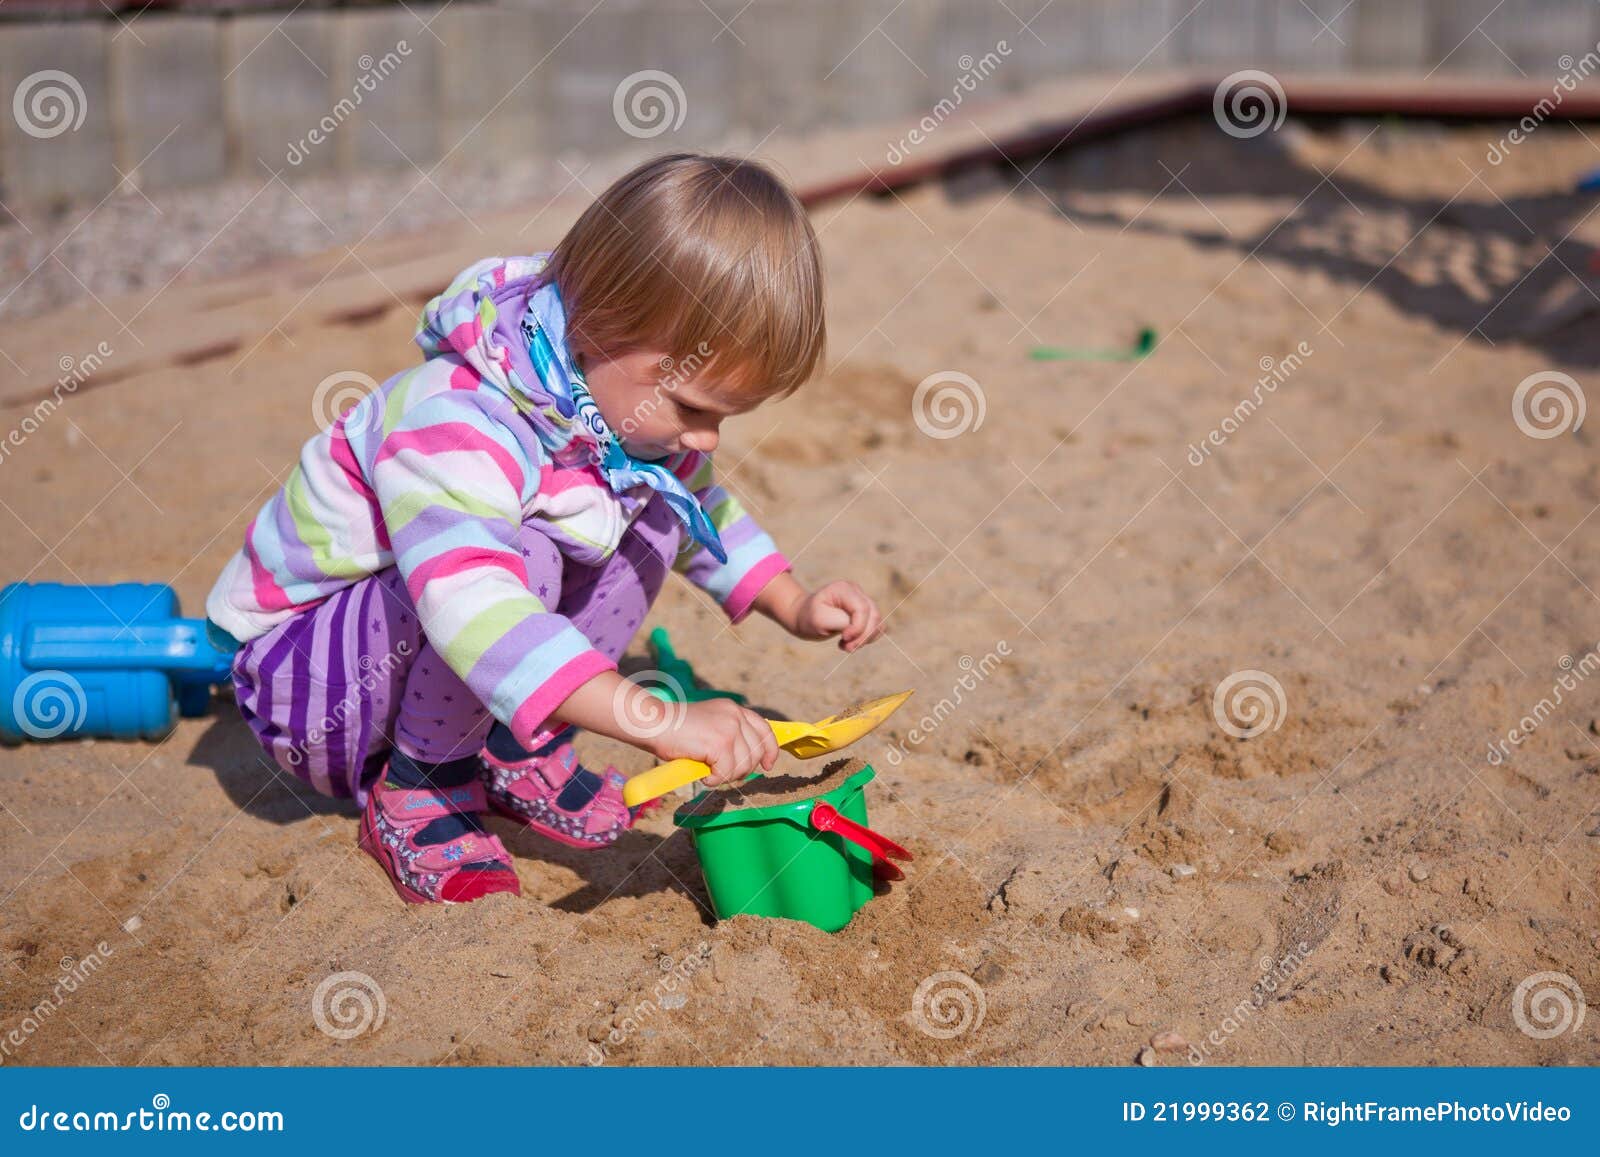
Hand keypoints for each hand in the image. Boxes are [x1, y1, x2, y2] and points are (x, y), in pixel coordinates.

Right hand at [648, 698, 778, 786]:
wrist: (654, 723)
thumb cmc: (674, 729)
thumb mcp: (709, 725)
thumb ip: (727, 735)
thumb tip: (744, 761)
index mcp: (733, 709)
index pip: (764, 729)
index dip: (770, 750)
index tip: (768, 765)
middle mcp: (735, 716)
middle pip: (757, 752)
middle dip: (743, 770)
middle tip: (723, 774)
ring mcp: (730, 729)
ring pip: (743, 766)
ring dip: (726, 776)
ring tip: (708, 773)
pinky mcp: (720, 744)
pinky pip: (726, 773)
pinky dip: (714, 780)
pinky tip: (702, 775)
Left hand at [788, 580, 884, 651]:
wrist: (804, 616)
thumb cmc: (809, 617)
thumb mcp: (820, 620)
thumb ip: (841, 622)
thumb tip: (858, 628)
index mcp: (844, 589)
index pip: (862, 609)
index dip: (857, 627)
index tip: (844, 639)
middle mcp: (856, 591)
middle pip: (874, 615)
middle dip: (863, 636)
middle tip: (847, 648)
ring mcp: (862, 600)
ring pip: (878, 622)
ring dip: (865, 639)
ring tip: (847, 646)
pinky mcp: (865, 612)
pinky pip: (877, 626)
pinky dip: (867, 638)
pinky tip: (852, 642)